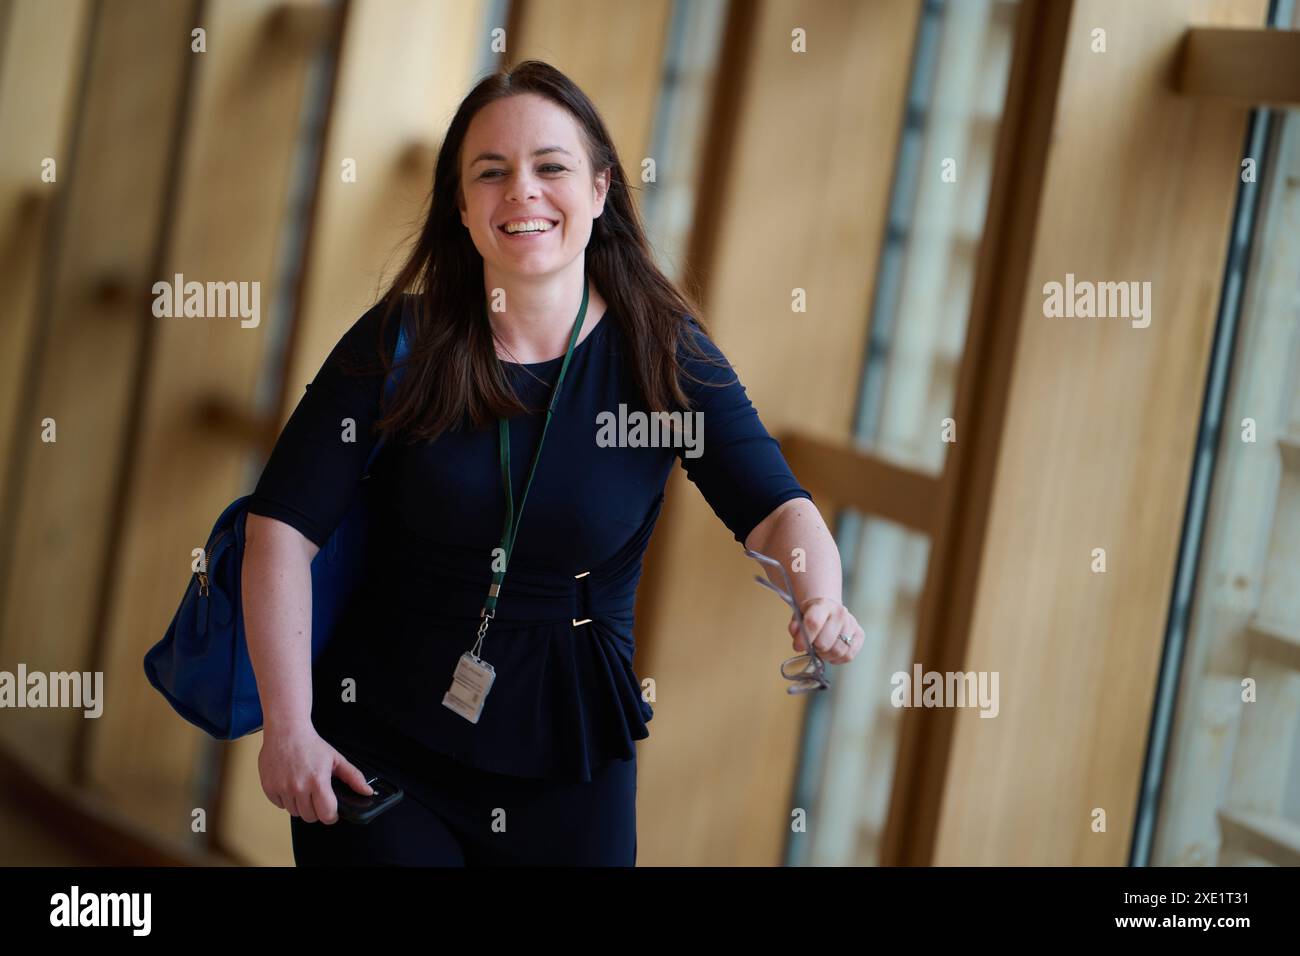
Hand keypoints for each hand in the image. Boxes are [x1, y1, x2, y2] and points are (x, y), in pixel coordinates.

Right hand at [258, 723, 372, 824]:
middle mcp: (299, 787)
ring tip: (303, 788)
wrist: (286, 731)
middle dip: (316, 810)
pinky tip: (290, 785)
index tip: (331, 811)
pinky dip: (285, 800)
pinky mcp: (269, 788)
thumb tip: (367, 792)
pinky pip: (280, 805)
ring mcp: (282, 788)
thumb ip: (353, 777)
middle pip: (310, 817)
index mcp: (318, 782)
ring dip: (300, 805)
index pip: (326, 815)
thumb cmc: (311, 744)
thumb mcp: (336, 759)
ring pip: (294, 812)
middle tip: (317, 796)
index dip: (331, 816)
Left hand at [789, 597, 863, 664]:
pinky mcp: (860, 634)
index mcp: (823, 605)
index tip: (798, 646)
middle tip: (812, 646)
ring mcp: (852, 623)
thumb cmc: (813, 615)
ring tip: (822, 649)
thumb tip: (798, 642)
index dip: (803, 639)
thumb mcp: (800, 616)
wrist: (829, 609)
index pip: (813, 623)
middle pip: (824, 642)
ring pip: (837, 651)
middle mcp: (840, 613)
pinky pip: (848, 656)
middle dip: (815, 648)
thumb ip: (795, 627)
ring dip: (826, 655)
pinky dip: (838, 659)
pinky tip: (831, 652)